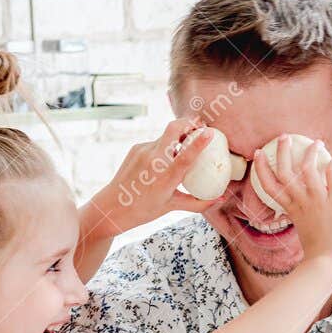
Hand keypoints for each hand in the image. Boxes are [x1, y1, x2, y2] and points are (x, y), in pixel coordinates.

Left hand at [83, 119, 212, 241]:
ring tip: (185, 144)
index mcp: (165, 178)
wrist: (112, 206)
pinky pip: (156, 142)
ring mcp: (143, 152)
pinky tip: (165, 158)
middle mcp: (153, 161)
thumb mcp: (172, 207)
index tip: (209, 133)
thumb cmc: (143, 209)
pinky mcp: (136, 148)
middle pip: (173, 128)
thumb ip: (198, 203)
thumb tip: (219, 199)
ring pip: (166, 135)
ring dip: (178, 136)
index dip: (198, 143)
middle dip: (189, 122)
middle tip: (200, 127)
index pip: (185, 157)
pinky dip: (165, 146)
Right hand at [250, 135, 331, 270]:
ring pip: (309, 168)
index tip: (257, 154)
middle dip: (282, 151)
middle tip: (283, 137)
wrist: (330, 261)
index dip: (261, 168)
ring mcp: (319, 200)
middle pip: (285, 171)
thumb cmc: (318, 251)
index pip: (269, 185)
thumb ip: (300, 213)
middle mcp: (302, 201)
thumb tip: (299, 204)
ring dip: (311, 152)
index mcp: (291, 209)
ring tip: (316, 142)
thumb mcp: (303, 229)